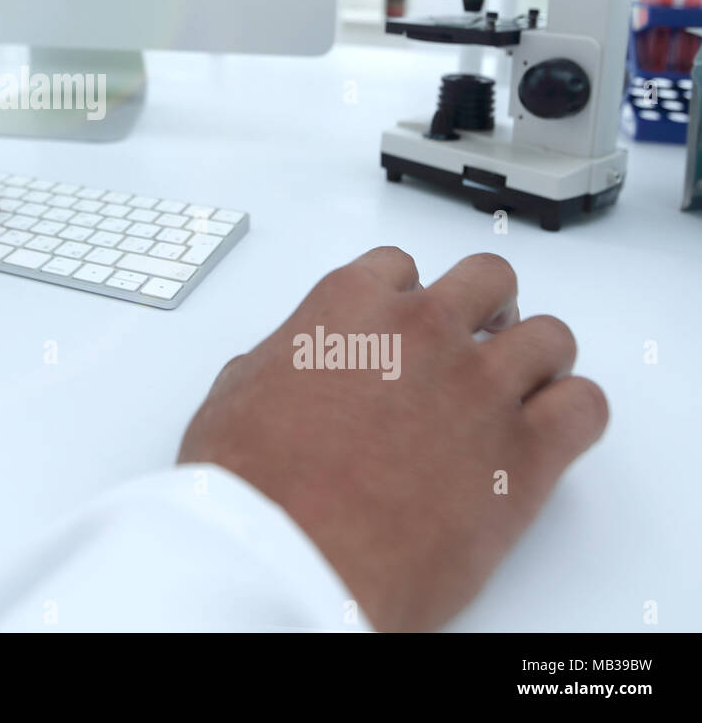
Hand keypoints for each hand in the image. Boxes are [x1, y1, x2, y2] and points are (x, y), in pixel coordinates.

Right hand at [177, 247, 607, 631]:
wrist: (287, 554)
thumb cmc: (251, 483)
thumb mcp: (234, 395)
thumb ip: (276, 362)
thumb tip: (280, 369)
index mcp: (349, 306)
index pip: (400, 266)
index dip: (404, 298)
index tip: (402, 324)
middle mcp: (422, 330)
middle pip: (487, 279)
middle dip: (484, 309)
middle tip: (473, 344)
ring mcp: (480, 387)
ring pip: (549, 335)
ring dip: (535, 358)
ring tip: (517, 390)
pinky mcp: (524, 455)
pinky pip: (585, 407)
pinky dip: (573, 413)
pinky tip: (548, 434)